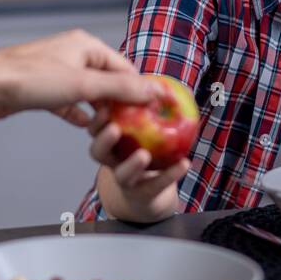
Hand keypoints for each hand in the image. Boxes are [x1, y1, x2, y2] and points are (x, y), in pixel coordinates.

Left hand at [0, 29, 157, 126]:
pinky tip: (85, 127)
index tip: (153, 112)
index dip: (140, 89)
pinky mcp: (43, 90)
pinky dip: (78, 113)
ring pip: (88, 93)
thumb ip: (121, 87)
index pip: (125, 67)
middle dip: (120, 102)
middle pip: (108, 80)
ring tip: (111, 130)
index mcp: (87, 46)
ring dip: (99, 110)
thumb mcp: (84, 84)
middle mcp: (74, 55)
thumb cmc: (32, 78)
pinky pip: (69, 102)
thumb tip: (154, 90)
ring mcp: (57, 72)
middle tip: (134, 126)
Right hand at [88, 108, 188, 222]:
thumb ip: (152, 107)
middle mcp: (111, 160)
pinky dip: (170, 174)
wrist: (148, 190)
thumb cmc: (145, 149)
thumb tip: (169, 85)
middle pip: (98, 152)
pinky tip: (185, 163)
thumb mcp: (145, 127)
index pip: (95, 127)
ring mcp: (124, 179)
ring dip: (131, 164)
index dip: (97, 118)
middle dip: (104, 139)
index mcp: (108, 139)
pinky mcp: (142, 193)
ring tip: (144, 155)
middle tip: (115, 129)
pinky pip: (155, 185)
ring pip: (122, 175)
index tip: (106, 106)